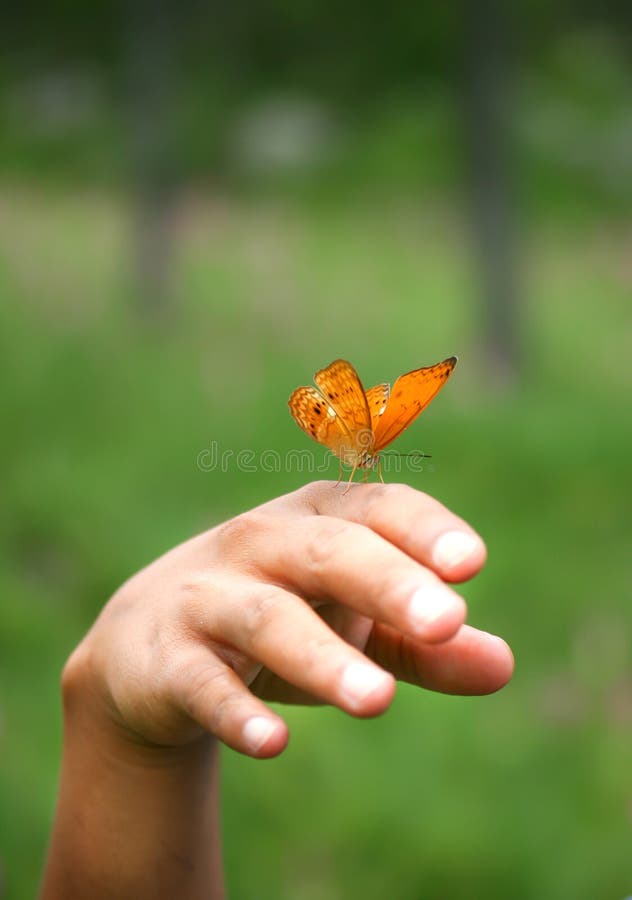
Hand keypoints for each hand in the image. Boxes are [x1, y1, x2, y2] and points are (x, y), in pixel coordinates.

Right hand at [65, 481, 512, 758]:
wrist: (148, 641)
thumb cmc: (277, 614)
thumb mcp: (351, 624)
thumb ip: (422, 646)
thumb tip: (504, 665)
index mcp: (319, 521)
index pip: (378, 510)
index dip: (423, 531)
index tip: (470, 564)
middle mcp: (263, 543)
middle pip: (328, 553)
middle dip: (387, 582)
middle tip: (446, 620)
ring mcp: (209, 596)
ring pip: (268, 618)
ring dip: (322, 656)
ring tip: (378, 698)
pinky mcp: (167, 656)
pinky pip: (201, 681)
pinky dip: (234, 710)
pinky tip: (273, 743)